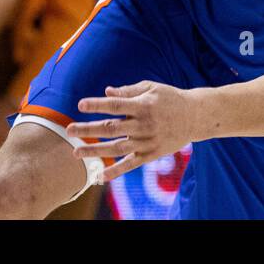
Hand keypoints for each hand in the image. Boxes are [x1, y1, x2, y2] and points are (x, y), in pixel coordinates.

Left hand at [66, 81, 195, 180]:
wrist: (195, 116)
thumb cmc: (170, 98)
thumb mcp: (152, 87)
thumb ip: (129, 91)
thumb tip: (106, 92)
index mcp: (143, 105)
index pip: (115, 105)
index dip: (97, 104)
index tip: (80, 105)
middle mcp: (144, 125)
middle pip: (111, 128)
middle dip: (88, 129)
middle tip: (69, 128)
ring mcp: (147, 141)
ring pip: (117, 148)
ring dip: (95, 151)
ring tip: (76, 152)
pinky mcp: (151, 154)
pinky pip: (131, 164)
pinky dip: (116, 172)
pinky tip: (100, 176)